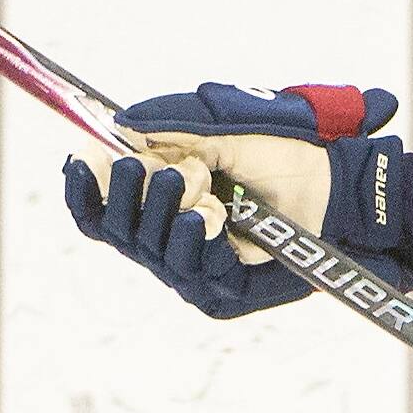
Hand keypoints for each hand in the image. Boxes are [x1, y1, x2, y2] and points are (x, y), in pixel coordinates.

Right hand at [64, 83, 401, 317]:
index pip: (101, 207)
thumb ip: (171, 130)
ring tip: (185, 178)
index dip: (83, 189)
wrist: (332, 185)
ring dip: (161, 209)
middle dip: (124, 195)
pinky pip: (189, 267)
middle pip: (115, 230)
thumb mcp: (221, 132)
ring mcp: (191, 264)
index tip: (80, 159)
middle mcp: (165, 237)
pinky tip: (204, 216)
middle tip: (139, 165)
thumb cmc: (280, 157)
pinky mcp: (219, 286)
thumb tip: (118, 126)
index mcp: (157, 201)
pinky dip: (191, 237)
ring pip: (149, 248)